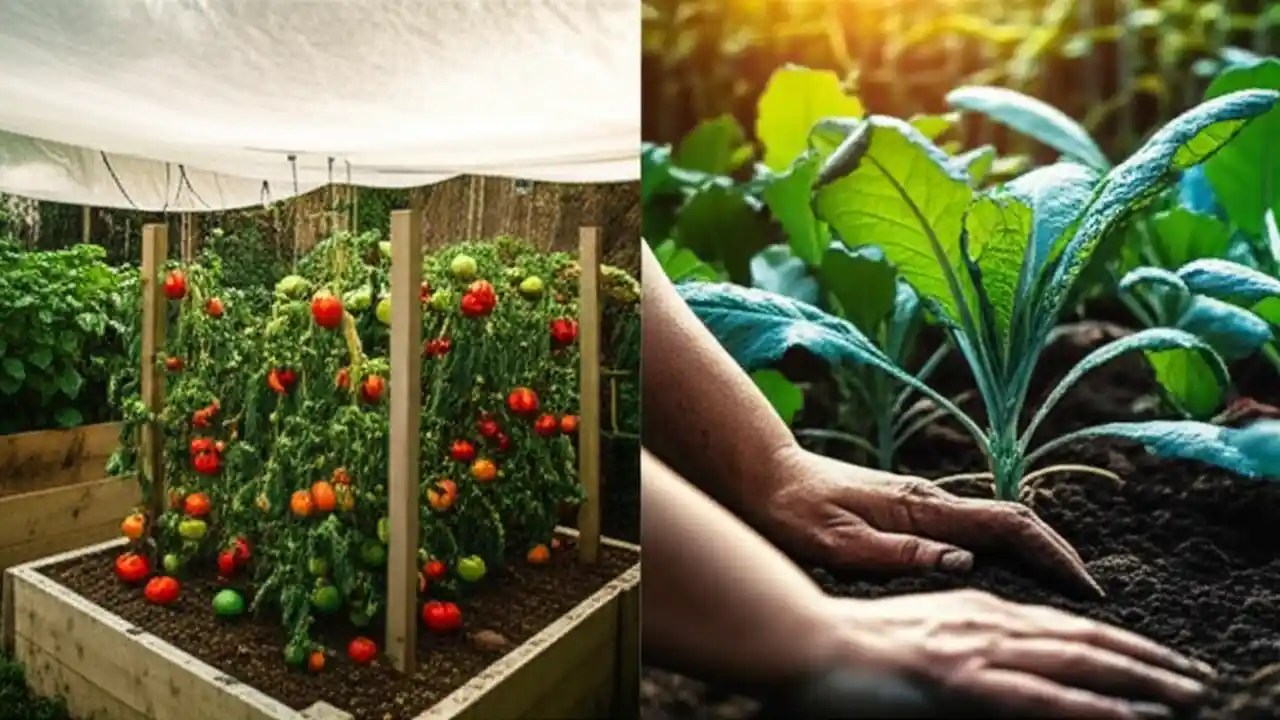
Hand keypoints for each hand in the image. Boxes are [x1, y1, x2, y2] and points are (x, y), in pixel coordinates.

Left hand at [758, 446, 1102, 594]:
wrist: (765, 477)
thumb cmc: (795, 512)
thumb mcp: (839, 544)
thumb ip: (900, 554)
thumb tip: (963, 564)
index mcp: (921, 507)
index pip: (1007, 525)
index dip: (1051, 552)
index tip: (1086, 583)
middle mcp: (931, 499)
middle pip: (1014, 521)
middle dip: (1057, 552)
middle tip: (1092, 592)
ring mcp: (923, 502)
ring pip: (996, 522)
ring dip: (1035, 548)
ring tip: (1065, 587)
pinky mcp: (911, 509)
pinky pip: (973, 526)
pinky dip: (1005, 545)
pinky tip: (1010, 570)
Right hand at [824, 589, 1212, 718]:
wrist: (801, 643)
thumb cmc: (843, 649)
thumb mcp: (912, 638)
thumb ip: (955, 645)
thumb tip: (983, 667)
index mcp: (972, 611)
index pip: (1058, 626)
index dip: (1112, 642)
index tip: (1150, 659)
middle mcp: (985, 622)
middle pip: (1082, 639)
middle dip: (1145, 660)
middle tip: (1193, 679)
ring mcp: (977, 651)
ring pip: (1077, 662)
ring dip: (1140, 680)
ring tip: (1186, 694)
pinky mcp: (963, 682)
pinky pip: (1044, 698)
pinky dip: (1094, 706)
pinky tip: (1133, 717)